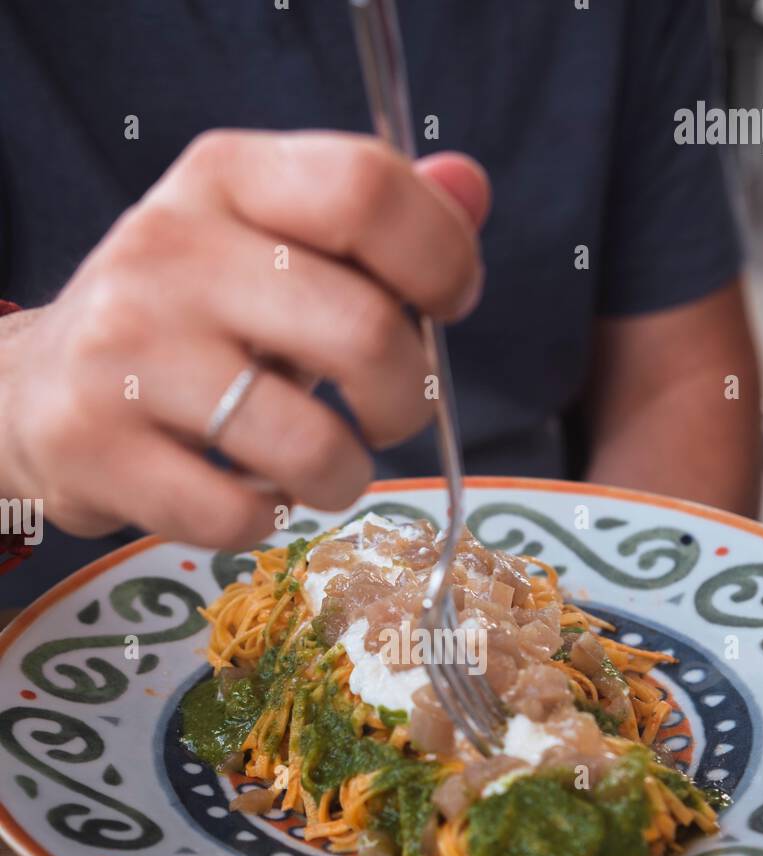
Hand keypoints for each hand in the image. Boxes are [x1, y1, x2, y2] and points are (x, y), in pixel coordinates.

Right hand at [0, 132, 489, 548]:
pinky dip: (269, 520)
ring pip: (311, 445)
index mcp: (224, 178)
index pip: (365, 190)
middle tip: (390, 416)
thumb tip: (470, 187)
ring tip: (322, 468)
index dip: (441, 259)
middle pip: (363, 330)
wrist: (37, 388)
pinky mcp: (95, 448)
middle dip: (409, 399)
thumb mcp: (269, 244)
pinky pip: (240, 517)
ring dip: (345, 477)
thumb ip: (370, 221)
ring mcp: (124, 352)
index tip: (445, 306)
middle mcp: (168, 251)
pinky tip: (250, 493)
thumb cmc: (187, 320)